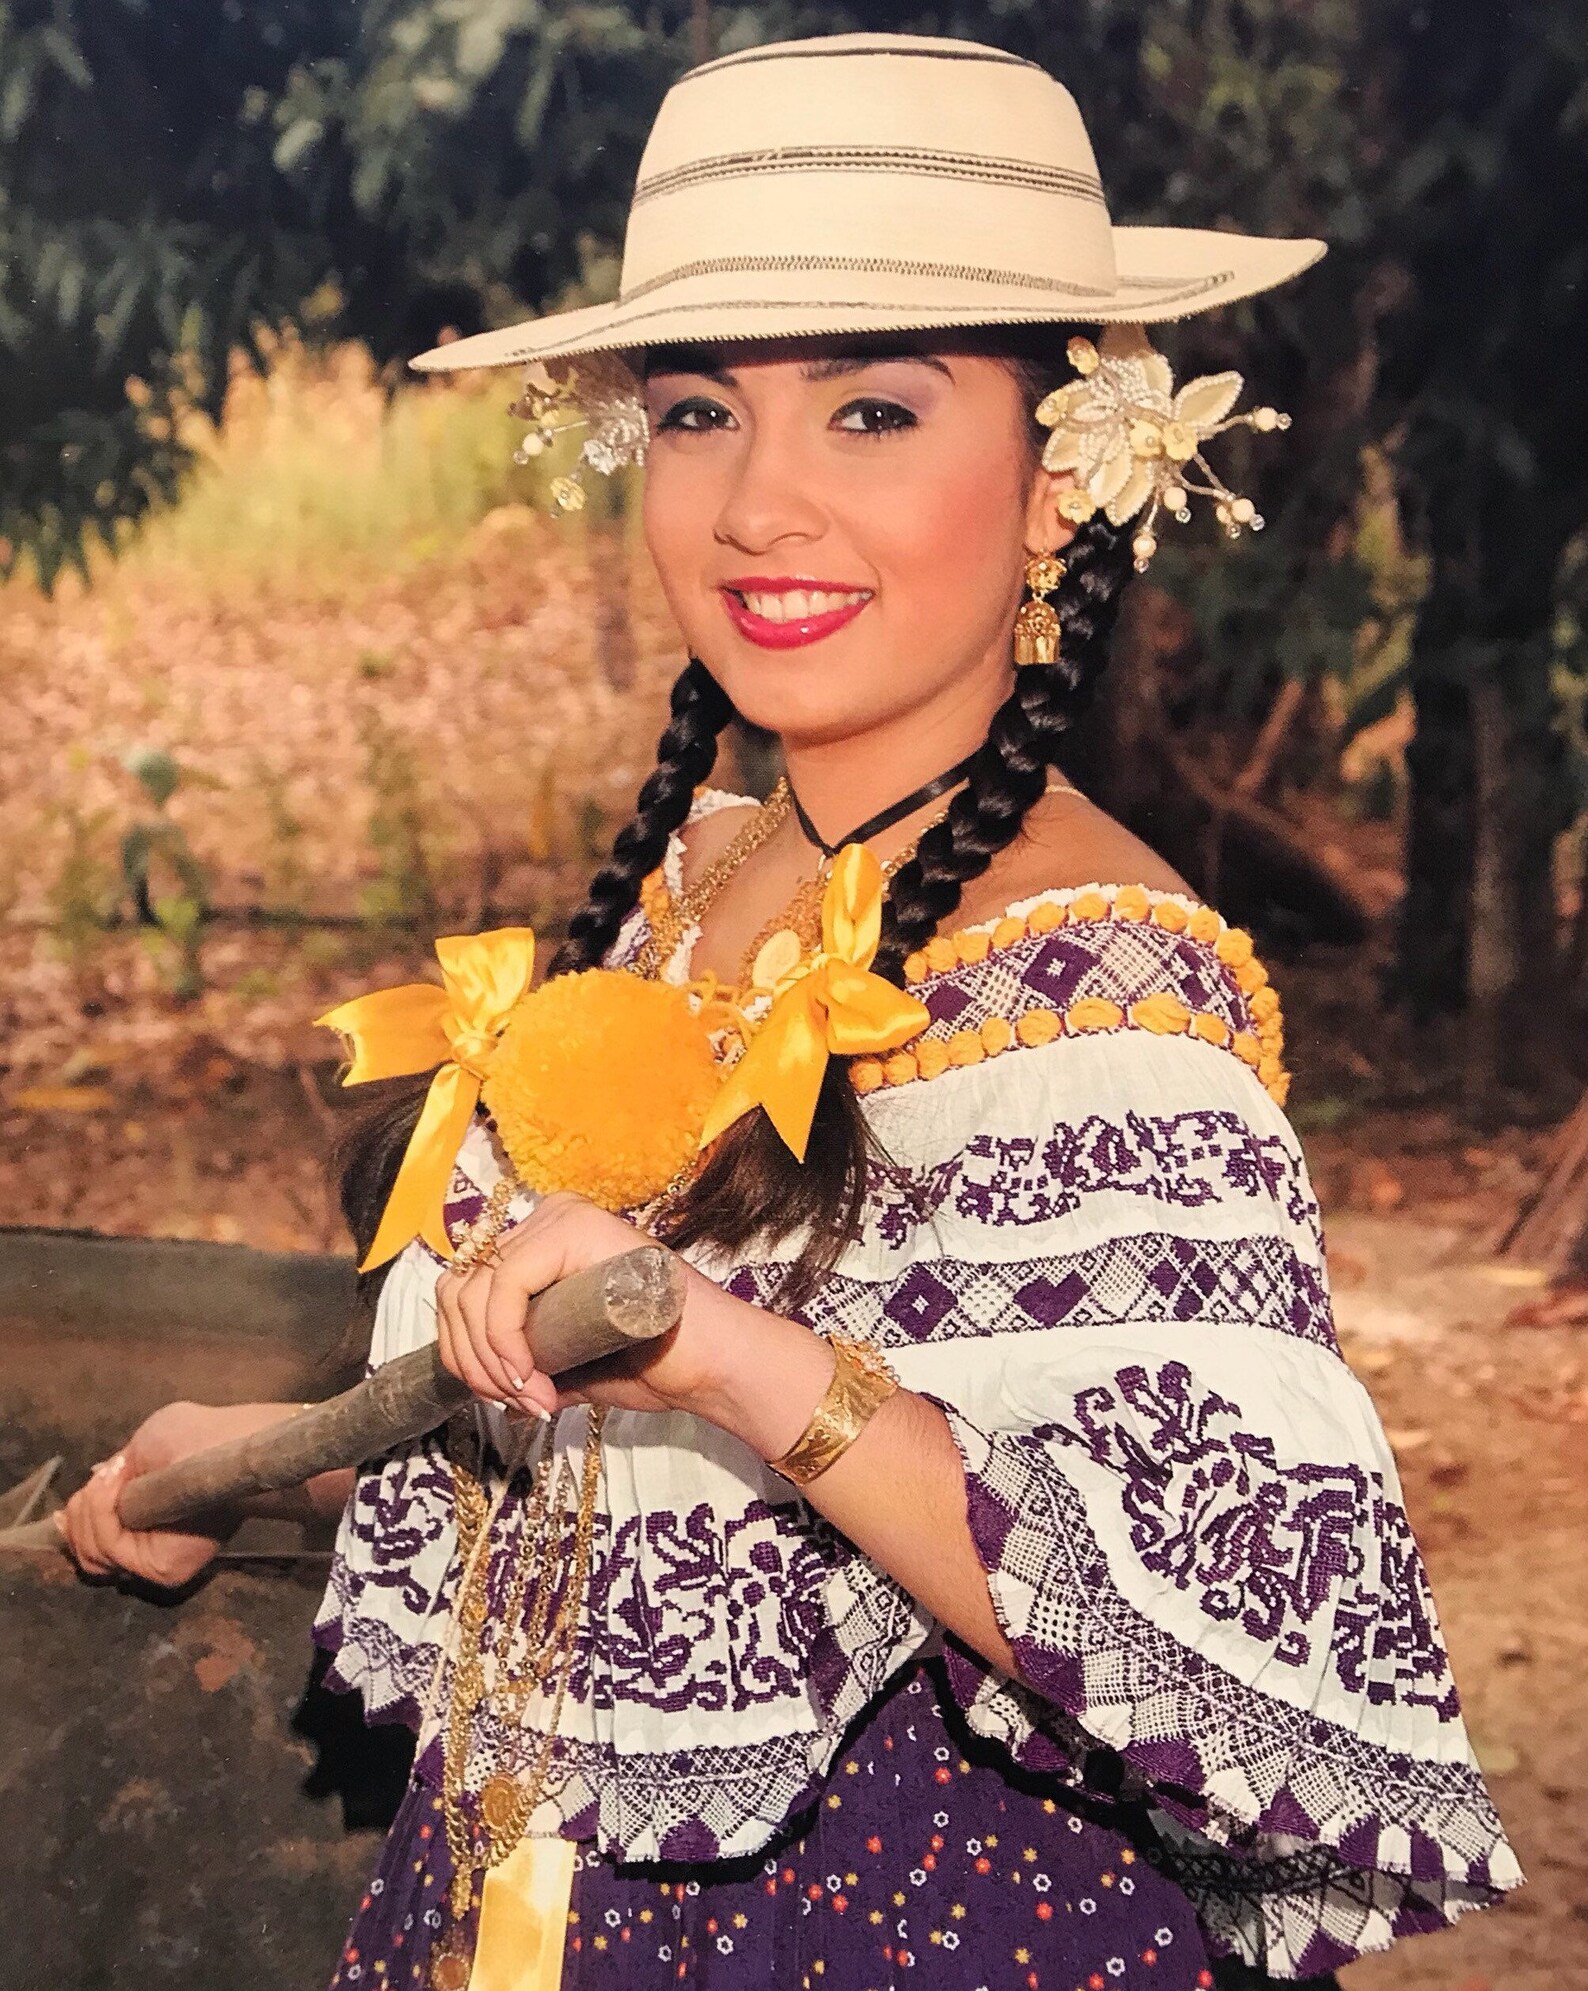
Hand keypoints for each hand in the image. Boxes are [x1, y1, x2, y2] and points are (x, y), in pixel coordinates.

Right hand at [57, 1401, 241, 1587]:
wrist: (228, 1444)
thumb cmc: (193, 1437)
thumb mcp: (141, 1450)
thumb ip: (114, 1479)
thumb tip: (91, 1482)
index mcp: (143, 1526)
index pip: (92, 1543)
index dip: (79, 1522)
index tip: (78, 1500)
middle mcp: (147, 1550)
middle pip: (85, 1552)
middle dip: (81, 1514)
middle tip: (103, 1481)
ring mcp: (155, 1563)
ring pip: (92, 1551)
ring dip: (91, 1510)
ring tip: (113, 1481)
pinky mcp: (163, 1568)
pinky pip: (108, 1548)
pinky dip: (101, 1515)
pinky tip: (116, 1488)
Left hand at [434, 1191, 733, 1420]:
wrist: (714, 1363)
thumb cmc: (653, 1361)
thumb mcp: (567, 1359)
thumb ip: (523, 1358)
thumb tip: (481, 1381)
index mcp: (544, 1240)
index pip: (465, 1288)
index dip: (465, 1353)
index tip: (507, 1399)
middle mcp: (549, 1218)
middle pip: (459, 1288)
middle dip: (473, 1362)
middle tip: (516, 1402)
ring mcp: (563, 1216)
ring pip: (474, 1292)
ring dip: (490, 1362)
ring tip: (533, 1398)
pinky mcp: (576, 1228)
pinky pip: (505, 1287)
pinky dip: (505, 1344)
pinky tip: (537, 1380)